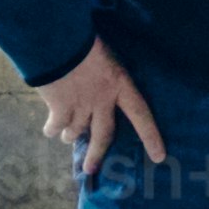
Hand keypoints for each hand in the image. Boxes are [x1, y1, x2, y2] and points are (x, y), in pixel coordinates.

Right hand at [28, 43, 164, 181]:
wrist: (58, 40)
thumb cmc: (83, 38)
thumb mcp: (105, 53)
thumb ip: (105, 72)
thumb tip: (99, 79)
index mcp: (120, 84)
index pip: (141, 114)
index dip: (151, 136)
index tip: (159, 157)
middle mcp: (103, 100)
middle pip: (104, 134)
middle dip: (97, 154)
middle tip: (90, 170)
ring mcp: (81, 106)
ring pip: (76, 132)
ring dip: (70, 136)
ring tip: (66, 138)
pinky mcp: (59, 108)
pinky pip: (56, 127)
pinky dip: (51, 129)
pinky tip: (49, 130)